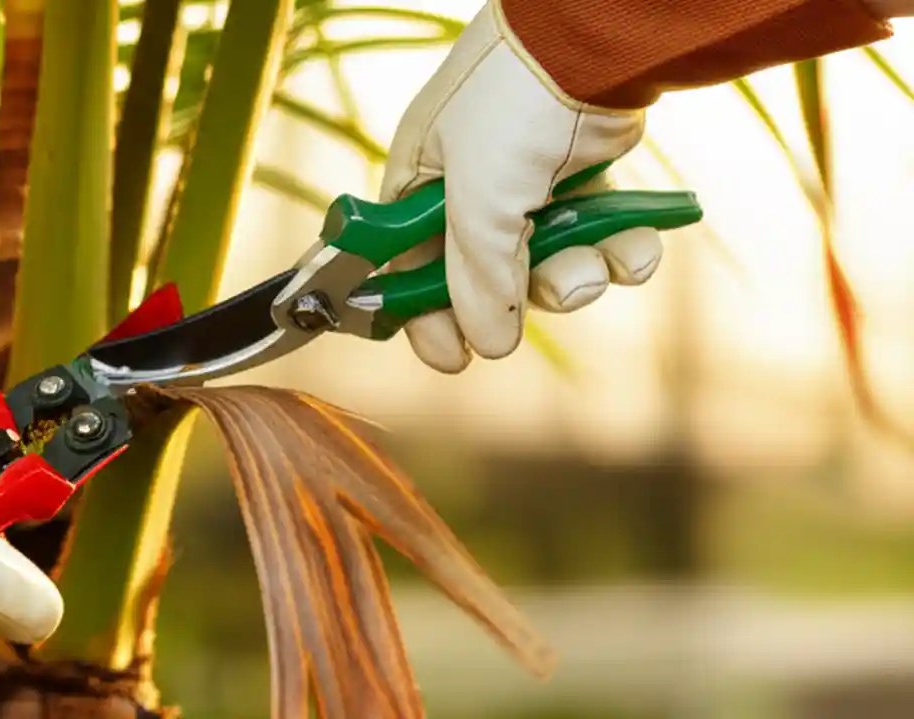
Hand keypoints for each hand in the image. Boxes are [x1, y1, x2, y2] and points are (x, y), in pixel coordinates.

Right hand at [380, 0, 657, 371]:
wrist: (596, 37)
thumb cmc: (513, 103)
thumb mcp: (479, 202)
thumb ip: (476, 280)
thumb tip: (487, 344)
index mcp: (418, 186)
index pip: (408, 269)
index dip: (427, 316)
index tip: (454, 357)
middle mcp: (468, 188)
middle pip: (487, 277)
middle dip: (525, 294)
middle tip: (551, 293)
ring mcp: (528, 183)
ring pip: (548, 261)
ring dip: (578, 275)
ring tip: (599, 266)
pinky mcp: (582, 176)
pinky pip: (596, 234)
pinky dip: (620, 248)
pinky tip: (635, 246)